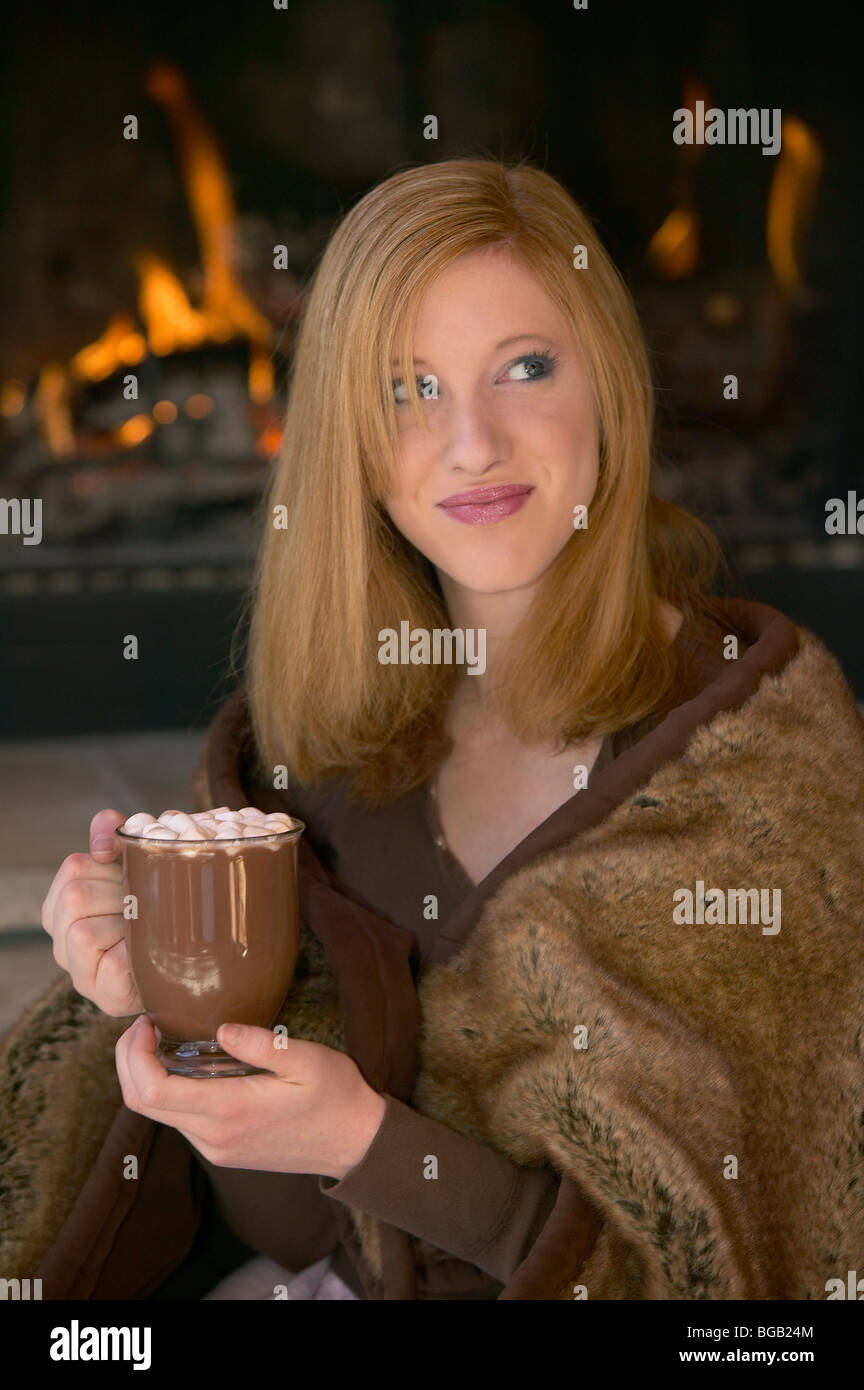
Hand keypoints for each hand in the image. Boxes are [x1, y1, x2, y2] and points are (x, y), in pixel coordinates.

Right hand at [41, 808, 142, 1016]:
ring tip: (148, 927)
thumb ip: (114, 835)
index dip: (110, 865)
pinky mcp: (107, 999)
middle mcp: (62, 944)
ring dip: (126, 923)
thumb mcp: (134, 865)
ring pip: (84, 932)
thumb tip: (104, 835)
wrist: (190, 958)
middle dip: (118, 893)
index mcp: (61, 909)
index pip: (74, 867)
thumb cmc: (155, 906)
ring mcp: (81, 975)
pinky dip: (134, 953)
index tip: (132, 875)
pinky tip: (150, 951)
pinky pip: (113, 964)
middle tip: (145, 902)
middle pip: (75, 897)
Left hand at [115, 1015, 387, 1180]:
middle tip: (142, 1025)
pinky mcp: (222, 1150)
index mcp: (230, 1110)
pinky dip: (166, 1090)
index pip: (152, 1092)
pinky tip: (185, 1063)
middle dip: (128, 1061)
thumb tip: (221, 1028)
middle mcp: (214, 1136)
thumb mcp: (307, 1059)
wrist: (356, 1144)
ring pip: (157, 1114)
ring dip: (145, 1076)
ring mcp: (216, 1148)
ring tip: (160, 1037)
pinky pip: (179, 1120)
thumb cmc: (337, 1096)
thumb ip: (261, 1044)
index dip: (134, 1056)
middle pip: (141, 1105)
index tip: (146, 1022)